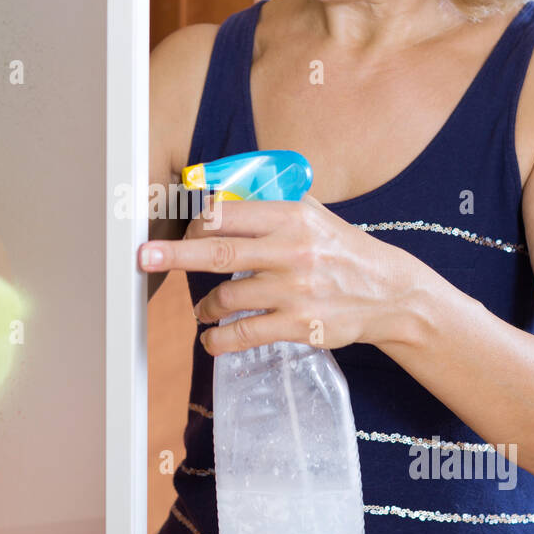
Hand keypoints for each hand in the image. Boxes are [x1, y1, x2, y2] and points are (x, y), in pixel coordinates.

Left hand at [137, 193, 422, 354]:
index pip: (231, 213)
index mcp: (292, 217)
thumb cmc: (342, 250)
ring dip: (205, 306)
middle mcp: (291, 251)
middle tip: (145, 258)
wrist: (389, 293)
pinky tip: (211, 340)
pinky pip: (245, 333)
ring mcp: (295, 291)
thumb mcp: (314, 215)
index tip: (180, 229)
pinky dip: (219, 340)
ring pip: (227, 297)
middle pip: (219, 251)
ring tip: (204, 310)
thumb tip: (220, 194)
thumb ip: (271, 204)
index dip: (196, 222)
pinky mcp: (299, 325)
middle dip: (176, 255)